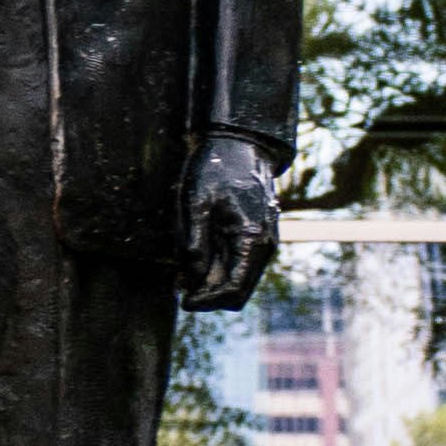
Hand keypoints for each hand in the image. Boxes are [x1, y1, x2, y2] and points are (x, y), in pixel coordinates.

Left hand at [179, 133, 278, 310]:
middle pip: (238, 293)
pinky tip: (197, 260)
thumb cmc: (217, 168)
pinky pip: (240, 266)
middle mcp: (265, 246)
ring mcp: (265, 242)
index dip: (206, 301)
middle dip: (209, 295)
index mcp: (252, 239)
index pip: (233, 290)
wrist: (242, 144)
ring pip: (240, 281)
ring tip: (184, 274)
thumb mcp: (197, 202)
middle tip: (179, 287)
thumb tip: (192, 280)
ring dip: (213, 284)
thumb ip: (194, 244)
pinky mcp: (259, 237)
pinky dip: (220, 270)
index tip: (182, 301)